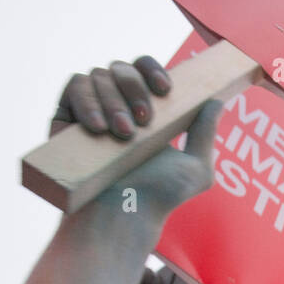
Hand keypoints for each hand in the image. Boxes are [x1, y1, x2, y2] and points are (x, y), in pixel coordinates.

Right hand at [50, 55, 219, 221]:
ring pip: (99, 75)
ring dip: (113, 101)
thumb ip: (207, 133)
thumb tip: (217, 102)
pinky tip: (98, 128)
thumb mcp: (197, 168)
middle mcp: (117, 104)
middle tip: (144, 122)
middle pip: (123, 68)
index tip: (165, 90)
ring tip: (123, 136)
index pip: (145, 69)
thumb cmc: (160, 197)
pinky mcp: (66, 117)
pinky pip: (74, 86)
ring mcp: (91, 108)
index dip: (153, 70)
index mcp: (147, 109)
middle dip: (135, 90)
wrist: (123, 215)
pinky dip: (87, 100)